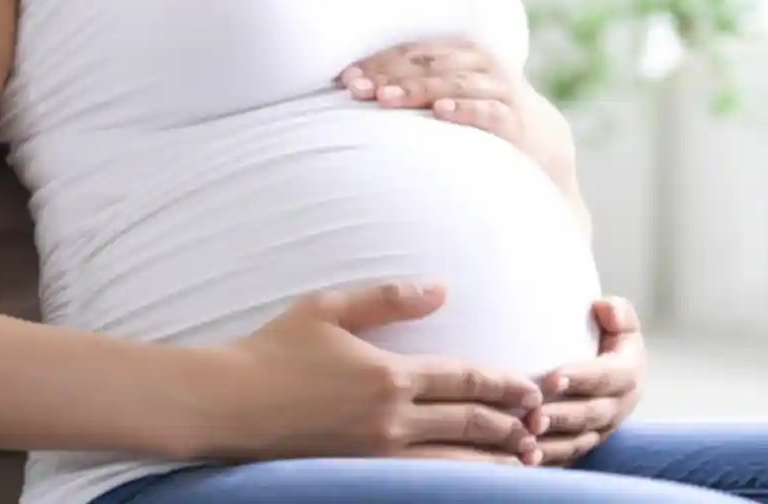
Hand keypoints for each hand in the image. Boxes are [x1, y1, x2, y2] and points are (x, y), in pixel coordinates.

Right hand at [194, 282, 542, 465]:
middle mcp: (390, 418)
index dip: (504, 383)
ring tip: (522, 456)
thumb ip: (390, 297)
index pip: (464, 379)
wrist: (225, 404)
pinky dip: (454, 477)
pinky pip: (421, 479)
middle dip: (510, 421)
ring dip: (491, 456)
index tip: (533, 387)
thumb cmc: (273, 349)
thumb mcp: (330, 308)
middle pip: (468, 423)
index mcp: (389, 374)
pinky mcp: (359, 472)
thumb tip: (442, 288)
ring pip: (452, 460)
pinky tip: (469, 477)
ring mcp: (375, 452)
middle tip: (542, 422)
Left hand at [338, 38, 577, 187]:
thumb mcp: (452, 92)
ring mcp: (501, 91)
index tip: (346, 78)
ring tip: (386, 99)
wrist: (545, 145)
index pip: (414, 51)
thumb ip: (415, 84)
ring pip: (455, 83)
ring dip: (418, 90)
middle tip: (357, 89)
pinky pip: (489, 111)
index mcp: (463, 52)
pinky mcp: (516, 121)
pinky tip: (440, 113)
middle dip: (389, 75)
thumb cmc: (482, 114)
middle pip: (429, 63)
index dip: (379, 61)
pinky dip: (464, 110)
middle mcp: (483, 65)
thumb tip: (353, 87)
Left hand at [526, 297, 645, 466]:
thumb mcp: (619, 321)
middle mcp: (618, 406)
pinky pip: (567, 458)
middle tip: (532, 417)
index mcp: (628, 374)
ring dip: (552, 445)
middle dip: (562, 417)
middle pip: (591, 415)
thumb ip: (617, 312)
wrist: (603, 369)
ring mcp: (601, 430)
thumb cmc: (605, 336)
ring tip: (526, 443)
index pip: (607, 377)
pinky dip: (547, 461)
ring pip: (579, 442)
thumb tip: (603, 307)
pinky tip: (523, 462)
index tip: (552, 378)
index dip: (582, 378)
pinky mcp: (584, 446)